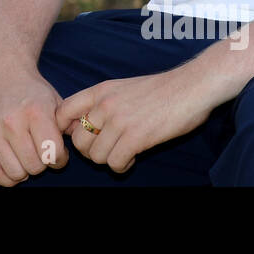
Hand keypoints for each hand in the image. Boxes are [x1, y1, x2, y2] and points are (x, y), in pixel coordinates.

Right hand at [0, 70, 69, 186]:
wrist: (4, 74)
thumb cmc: (34, 92)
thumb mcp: (57, 102)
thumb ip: (70, 125)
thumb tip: (82, 141)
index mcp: (36, 112)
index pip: (52, 154)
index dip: (60, 159)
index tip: (59, 152)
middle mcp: (12, 122)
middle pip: (34, 166)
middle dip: (43, 164)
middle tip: (42, 153)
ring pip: (15, 173)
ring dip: (25, 171)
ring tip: (28, 157)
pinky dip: (7, 178)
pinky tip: (14, 166)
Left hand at [55, 67, 219, 174]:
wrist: (190, 87)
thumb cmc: (159, 90)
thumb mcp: (122, 88)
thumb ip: (101, 103)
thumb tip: (82, 125)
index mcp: (100, 91)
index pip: (63, 112)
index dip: (65, 130)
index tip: (81, 137)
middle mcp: (105, 105)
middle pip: (78, 140)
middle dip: (90, 151)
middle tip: (108, 150)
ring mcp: (119, 121)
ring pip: (95, 155)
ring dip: (108, 160)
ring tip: (122, 153)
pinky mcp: (136, 137)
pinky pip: (114, 163)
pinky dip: (122, 166)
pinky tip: (133, 158)